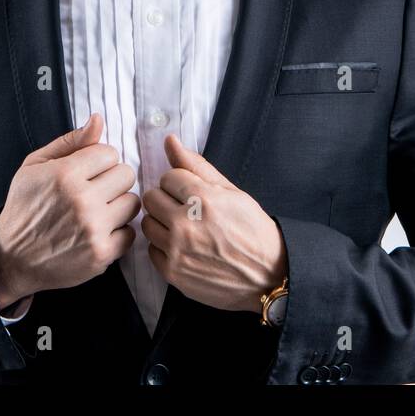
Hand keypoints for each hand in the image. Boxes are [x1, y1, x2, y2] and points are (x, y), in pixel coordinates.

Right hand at [0, 113, 140, 308]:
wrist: (12, 259)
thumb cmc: (24, 208)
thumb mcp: (35, 166)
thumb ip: (70, 142)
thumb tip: (99, 119)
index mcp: (65, 174)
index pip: (110, 153)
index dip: (98, 162)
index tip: (85, 173)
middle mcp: (82, 200)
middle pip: (126, 174)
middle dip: (111, 180)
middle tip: (93, 192)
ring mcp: (94, 228)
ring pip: (133, 202)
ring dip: (117, 205)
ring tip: (96, 212)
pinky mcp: (102, 254)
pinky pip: (131, 232)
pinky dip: (117, 233)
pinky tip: (97, 232)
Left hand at [141, 134, 286, 313]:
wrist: (267, 274)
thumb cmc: (251, 230)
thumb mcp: (231, 191)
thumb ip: (196, 165)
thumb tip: (170, 141)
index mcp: (202, 199)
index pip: (168, 176)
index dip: (182, 183)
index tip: (193, 194)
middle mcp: (185, 224)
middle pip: (152, 197)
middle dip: (167, 199)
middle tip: (186, 209)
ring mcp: (177, 250)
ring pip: (147, 223)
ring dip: (162, 222)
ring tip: (183, 227)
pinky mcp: (172, 272)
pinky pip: (150, 249)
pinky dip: (164, 247)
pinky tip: (183, 247)